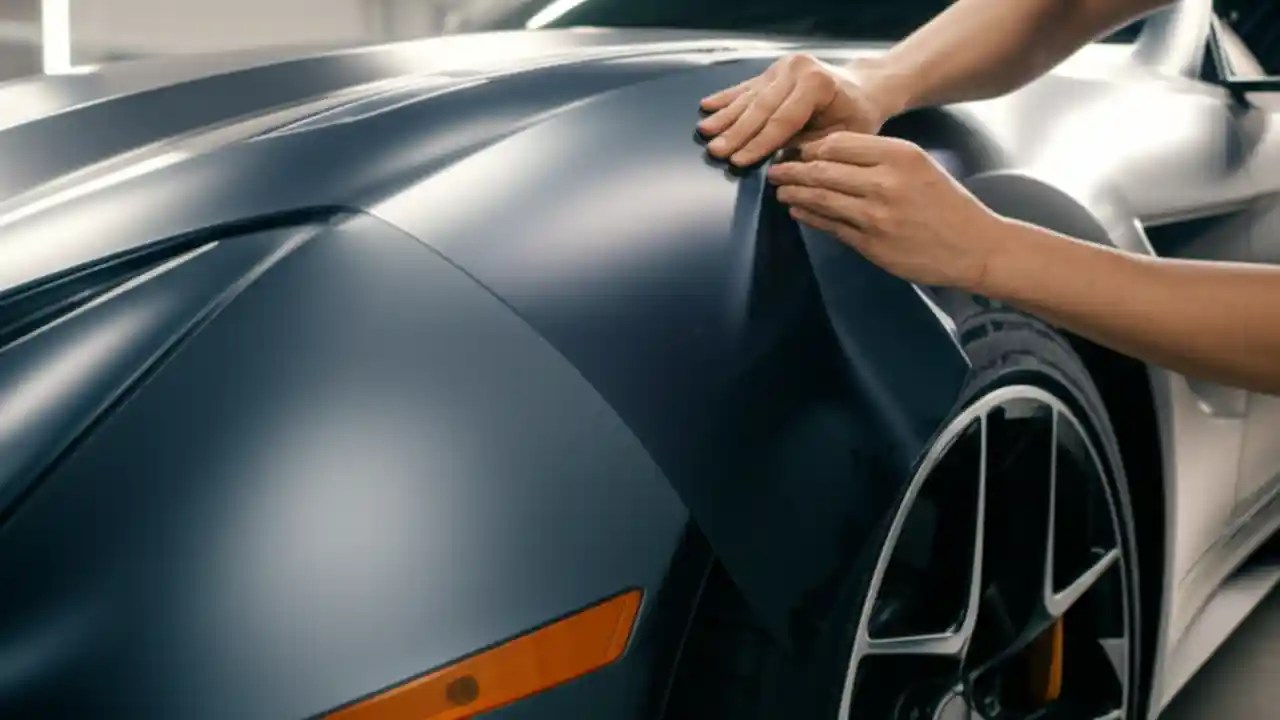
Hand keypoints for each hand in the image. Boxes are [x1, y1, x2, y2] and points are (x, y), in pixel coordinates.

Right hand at [698, 54, 901, 166]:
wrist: (864, 89)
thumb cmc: (857, 117)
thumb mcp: (844, 136)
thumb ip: (811, 147)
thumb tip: (779, 161)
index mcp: (817, 84)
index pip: (782, 120)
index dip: (759, 143)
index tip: (738, 161)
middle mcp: (796, 70)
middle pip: (760, 108)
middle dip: (736, 133)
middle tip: (715, 151)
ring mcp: (782, 67)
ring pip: (749, 97)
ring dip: (725, 117)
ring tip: (704, 131)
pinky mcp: (772, 71)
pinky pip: (746, 87)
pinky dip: (726, 98)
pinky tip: (707, 106)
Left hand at [768, 132, 1005, 291]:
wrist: (975, 246)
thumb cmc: (945, 204)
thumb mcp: (917, 165)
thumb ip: (876, 158)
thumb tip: (824, 153)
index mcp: (898, 155)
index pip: (836, 143)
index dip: (808, 147)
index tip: (793, 149)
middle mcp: (885, 182)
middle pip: (821, 170)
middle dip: (791, 170)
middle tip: (773, 170)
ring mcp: (876, 216)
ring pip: (820, 199)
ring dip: (794, 194)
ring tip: (780, 191)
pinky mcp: (871, 244)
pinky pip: (830, 227)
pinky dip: (809, 217)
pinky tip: (798, 211)